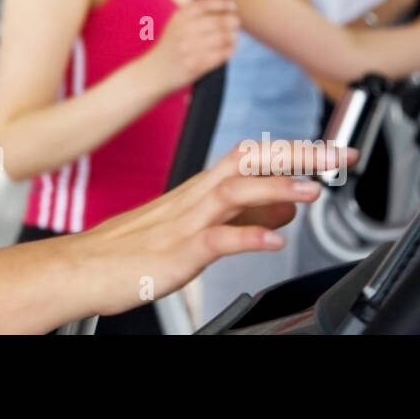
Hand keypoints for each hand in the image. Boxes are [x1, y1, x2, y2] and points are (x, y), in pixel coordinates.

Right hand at [70, 141, 356, 316]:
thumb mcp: (192, 228)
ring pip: (234, 192)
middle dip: (298, 155)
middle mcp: (195, 198)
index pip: (254, 157)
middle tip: (340, 156)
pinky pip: (214, 241)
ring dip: (276, 189)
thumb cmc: (129, 250)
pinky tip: (271, 245)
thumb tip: (283, 211)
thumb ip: (239, 218)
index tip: (335, 153)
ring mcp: (184, 222)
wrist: (79, 267)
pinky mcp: (176, 252)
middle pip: (250, 161)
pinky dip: (246, 239)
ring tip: (312, 191)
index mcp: (200, 190)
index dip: (297, 151)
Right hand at [144, 0, 238, 94]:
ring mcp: (189, 49)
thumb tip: (224, 6)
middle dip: (233, 20)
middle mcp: (183, 31)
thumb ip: (193, 14)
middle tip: (236, 22)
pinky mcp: (196, 65)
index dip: (223, 2)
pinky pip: (221, 54)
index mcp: (178, 17)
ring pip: (223, 38)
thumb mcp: (175, 25)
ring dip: (233, 36)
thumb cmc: (170, 47)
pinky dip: (230, 50)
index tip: (232, 6)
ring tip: (233, 37)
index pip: (205, 3)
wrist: (153, 72)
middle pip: (219, 21)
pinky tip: (229, 49)